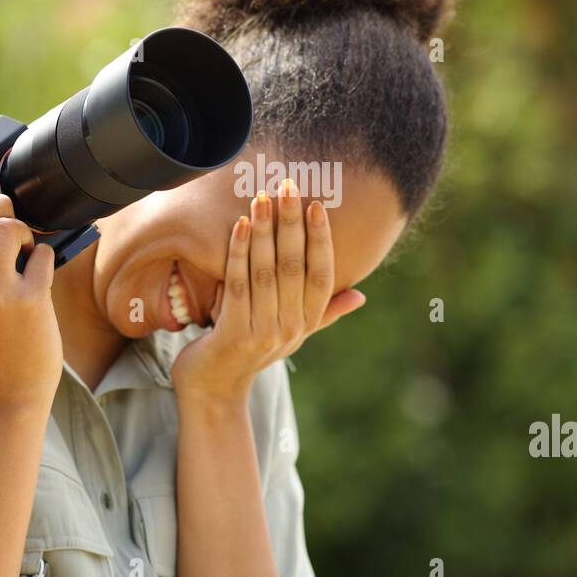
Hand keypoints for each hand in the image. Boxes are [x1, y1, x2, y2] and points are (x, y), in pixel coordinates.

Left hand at [169, 177, 365, 402]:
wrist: (214, 390)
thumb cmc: (252, 352)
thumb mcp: (293, 332)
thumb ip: (325, 311)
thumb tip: (361, 296)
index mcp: (308, 322)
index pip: (323, 274)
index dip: (321, 239)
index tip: (316, 204)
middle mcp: (291, 328)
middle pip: (295, 267)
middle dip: (291, 224)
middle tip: (288, 187)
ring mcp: (263, 333)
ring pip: (266, 272)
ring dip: (264, 231)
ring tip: (261, 197)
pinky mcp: (234, 335)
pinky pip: (238, 285)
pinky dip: (238, 253)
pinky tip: (238, 225)